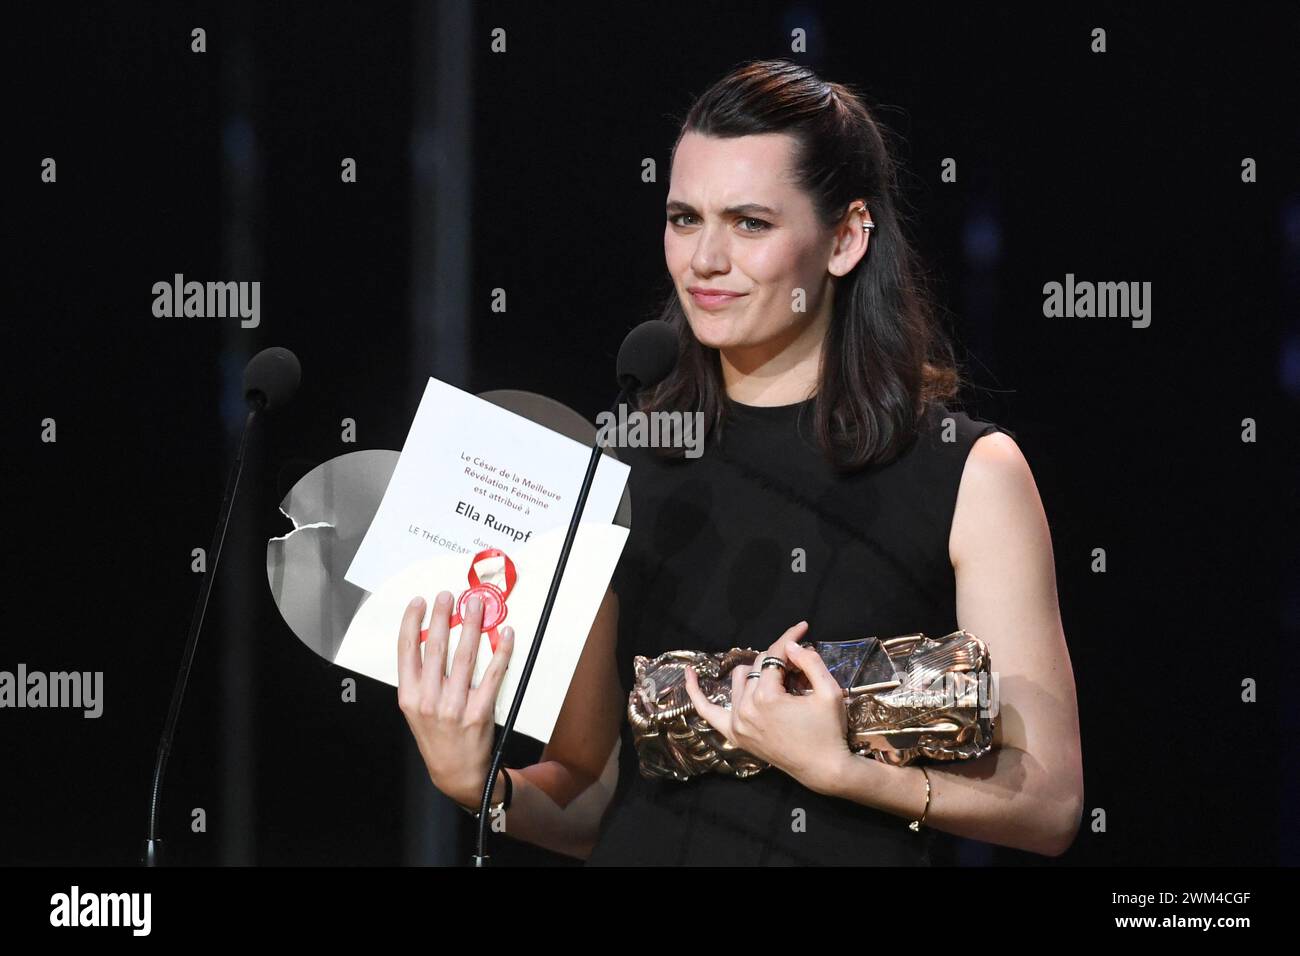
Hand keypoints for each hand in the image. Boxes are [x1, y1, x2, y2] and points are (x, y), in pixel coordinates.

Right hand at [397, 589, 513, 808]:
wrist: (456, 773)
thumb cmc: (436, 737)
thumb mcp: (416, 711)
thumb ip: (421, 679)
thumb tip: (432, 638)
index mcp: (409, 697)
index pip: (406, 651)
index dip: (412, 623)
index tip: (419, 602)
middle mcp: (429, 700)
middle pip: (436, 648)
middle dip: (442, 616)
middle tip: (448, 595)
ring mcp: (454, 707)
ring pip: (464, 656)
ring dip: (471, 626)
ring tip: (475, 605)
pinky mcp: (479, 712)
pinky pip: (493, 675)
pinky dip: (501, 652)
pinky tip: (505, 635)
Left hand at [682, 621, 852, 795]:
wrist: (823, 769)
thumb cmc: (829, 731)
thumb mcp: (829, 693)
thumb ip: (810, 662)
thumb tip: (790, 645)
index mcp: (767, 698)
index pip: (774, 656)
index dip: (790, 639)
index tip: (803, 627)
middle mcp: (746, 709)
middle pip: (758, 667)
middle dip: (779, 661)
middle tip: (801, 666)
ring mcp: (737, 724)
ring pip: (739, 680)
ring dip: (757, 674)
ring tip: (781, 680)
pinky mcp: (735, 735)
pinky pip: (707, 711)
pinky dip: (696, 692)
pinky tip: (689, 673)